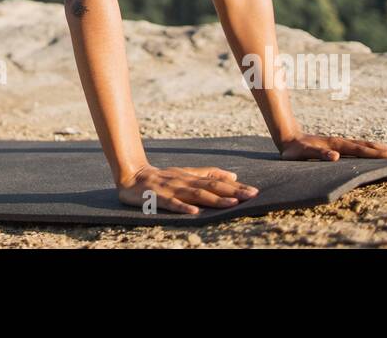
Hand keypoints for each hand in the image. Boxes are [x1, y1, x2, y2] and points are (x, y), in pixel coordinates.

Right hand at [118, 164, 259, 214]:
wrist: (131, 175)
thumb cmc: (162, 177)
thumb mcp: (187, 173)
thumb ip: (209, 174)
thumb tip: (234, 177)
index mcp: (191, 176)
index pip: (217, 181)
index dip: (236, 187)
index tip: (255, 192)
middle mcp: (184, 181)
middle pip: (211, 187)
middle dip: (232, 192)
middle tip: (251, 196)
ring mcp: (171, 188)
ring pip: (195, 194)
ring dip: (214, 199)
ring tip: (231, 204)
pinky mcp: (157, 197)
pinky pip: (171, 203)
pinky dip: (182, 207)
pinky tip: (194, 212)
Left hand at [278, 132, 386, 160]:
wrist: (288, 138)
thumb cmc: (295, 150)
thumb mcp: (303, 154)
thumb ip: (317, 155)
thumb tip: (335, 157)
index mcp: (337, 146)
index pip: (360, 150)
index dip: (376, 154)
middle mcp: (343, 144)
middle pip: (369, 147)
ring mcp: (343, 145)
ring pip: (367, 146)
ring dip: (384, 150)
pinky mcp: (342, 147)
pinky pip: (362, 148)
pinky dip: (374, 151)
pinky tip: (382, 153)